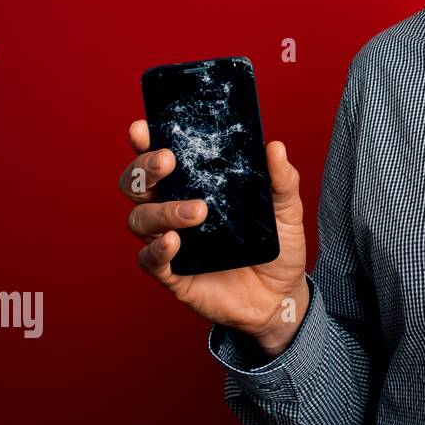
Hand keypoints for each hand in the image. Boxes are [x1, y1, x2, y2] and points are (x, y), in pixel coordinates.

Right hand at [118, 120, 308, 356]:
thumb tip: (275, 147)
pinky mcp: (174, 275)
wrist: (283, 295)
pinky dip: (157, 250)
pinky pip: (150, 261)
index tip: (142, 128)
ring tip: (198, 212)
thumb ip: (282, 180)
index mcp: (195, 187)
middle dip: (144, 169)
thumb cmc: (277, 246)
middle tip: (168, 162)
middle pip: (137, 186)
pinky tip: (173, 242)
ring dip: (163, 211)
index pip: (160, 161)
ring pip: (141, 220)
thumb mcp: (287, 209)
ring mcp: (171, 243)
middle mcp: (174, 210)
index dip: (145, 143)